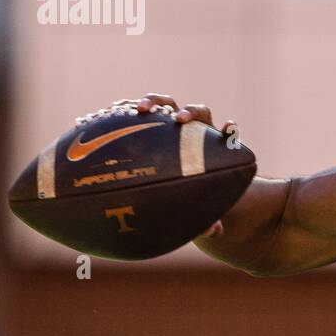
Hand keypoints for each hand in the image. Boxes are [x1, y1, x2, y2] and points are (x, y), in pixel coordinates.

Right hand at [110, 93, 237, 237]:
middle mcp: (192, 130)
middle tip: (178, 119)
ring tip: (137, 109)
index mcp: (210, 148)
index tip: (229, 128)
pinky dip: (124, 110)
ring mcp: (169, 124)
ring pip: (164, 105)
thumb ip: (211, 218)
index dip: (228, 130)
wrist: (174, 183)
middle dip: (188, 112)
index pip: (223, 134)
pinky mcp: (147, 123)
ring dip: (153, 102)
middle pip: (195, 112)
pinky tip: (106, 114)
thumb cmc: (192, 194)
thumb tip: (214, 233)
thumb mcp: (200, 206)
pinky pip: (137, 112)